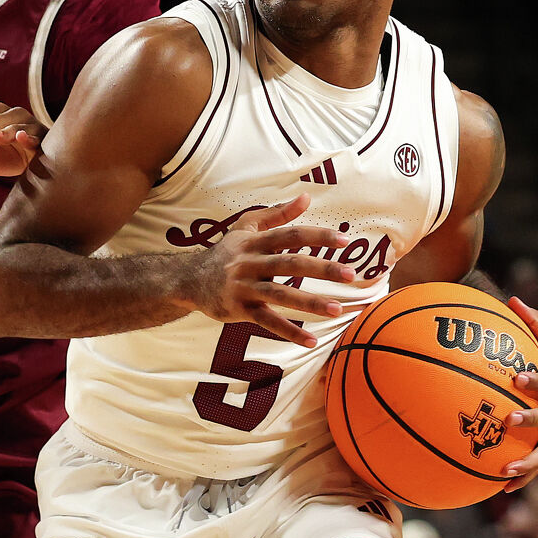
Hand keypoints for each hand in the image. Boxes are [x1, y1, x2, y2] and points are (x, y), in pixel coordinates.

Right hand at [178, 193, 357, 345]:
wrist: (187, 280)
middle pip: (290, 263)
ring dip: (310, 303)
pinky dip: (289, 332)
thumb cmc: (224, 253)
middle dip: (322, 268)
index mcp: (254, 241)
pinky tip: (311, 340)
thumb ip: (277, 214)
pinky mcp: (238, 309)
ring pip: (281, 294)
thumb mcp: (246, 228)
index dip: (317, 236)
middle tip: (351, 274)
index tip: (344, 241)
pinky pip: (267, 321)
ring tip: (337, 309)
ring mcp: (243, 287)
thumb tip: (307, 197)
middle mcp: (249, 262)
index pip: (290, 235)